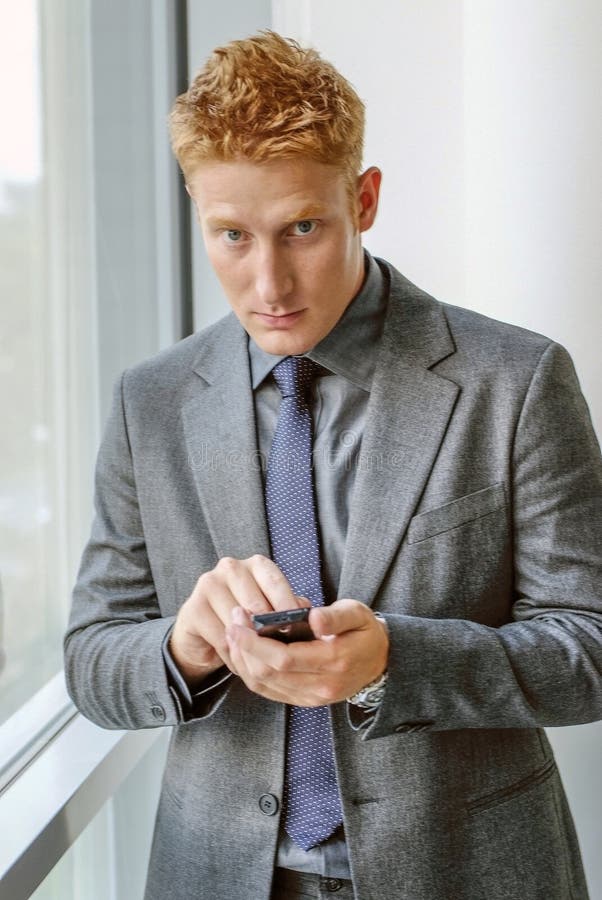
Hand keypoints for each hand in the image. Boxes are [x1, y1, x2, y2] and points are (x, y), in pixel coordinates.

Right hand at [170, 555, 309, 688]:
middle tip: (281, 652)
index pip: (275, 581)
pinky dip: (233, 654)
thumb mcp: (272, 610)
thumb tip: (311, 618)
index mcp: (256, 564)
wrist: (203, 632)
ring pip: (238, 622)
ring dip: (251, 646)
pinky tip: (242, 664)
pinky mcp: (193, 608)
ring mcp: (209, 585)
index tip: (297, 629)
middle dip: (269, 630)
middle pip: (256, 603)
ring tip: (264, 663)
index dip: (287, 606)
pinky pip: (220, 636)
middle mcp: (231, 568)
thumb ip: (290, 609)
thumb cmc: (248, 619)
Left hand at [225, 598, 388, 705]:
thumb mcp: (358, 614)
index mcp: (334, 661)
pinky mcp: (304, 700)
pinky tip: (243, 652)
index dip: (256, 642)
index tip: (239, 621)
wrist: (381, 662)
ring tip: (233, 634)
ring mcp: (312, 697)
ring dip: (243, 660)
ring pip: (264, 685)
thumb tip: (313, 617)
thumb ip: (336, 616)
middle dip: (244, 648)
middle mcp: (321, 686)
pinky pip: (269, 691)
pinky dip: (251, 672)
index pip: (284, 659)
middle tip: (232, 620)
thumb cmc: (365, 632)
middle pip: (268, 674)